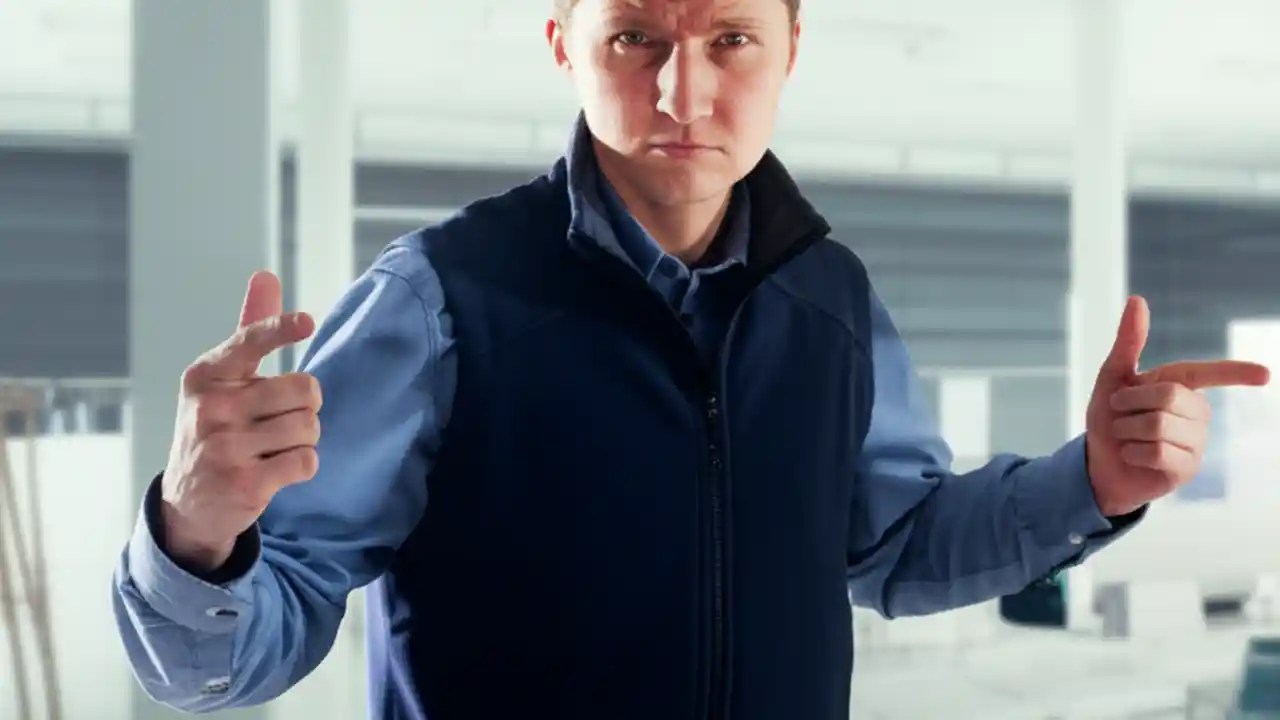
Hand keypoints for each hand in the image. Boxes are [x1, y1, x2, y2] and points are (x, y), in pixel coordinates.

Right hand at [160, 271, 321, 572]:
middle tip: (279, 419)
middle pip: (304, 390)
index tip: (306, 322)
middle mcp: (211, 408)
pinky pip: (307, 461)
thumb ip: (250, 331)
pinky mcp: (245, 484)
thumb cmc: (215, 428)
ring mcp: (226, 448)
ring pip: (309, 427)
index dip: (280, 330)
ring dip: (303, 438)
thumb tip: (266, 275)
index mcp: (206, 375)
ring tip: (271, 447)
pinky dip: (302, 465)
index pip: (249, 343)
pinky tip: (275, 470)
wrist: (188, 503)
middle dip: (305, 406)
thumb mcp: (222, 380)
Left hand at [1085, 296, 1269, 516]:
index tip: (1264, 374)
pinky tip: (1133, 457)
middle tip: (1121, 415)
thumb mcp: (1112, 378)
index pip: (1209, 374)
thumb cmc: (1109, 419)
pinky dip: (1132, 452)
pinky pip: (1157, 452)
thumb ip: (1128, 342)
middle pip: (1168, 396)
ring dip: (1127, 429)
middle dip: (1130, 403)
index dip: (1235, 372)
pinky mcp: (1187, 468)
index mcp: (1181, 386)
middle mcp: (1196, 412)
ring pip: (1159, 425)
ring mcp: (1196, 442)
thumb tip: (1138, 300)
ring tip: (1127, 437)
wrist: (1098, 464)